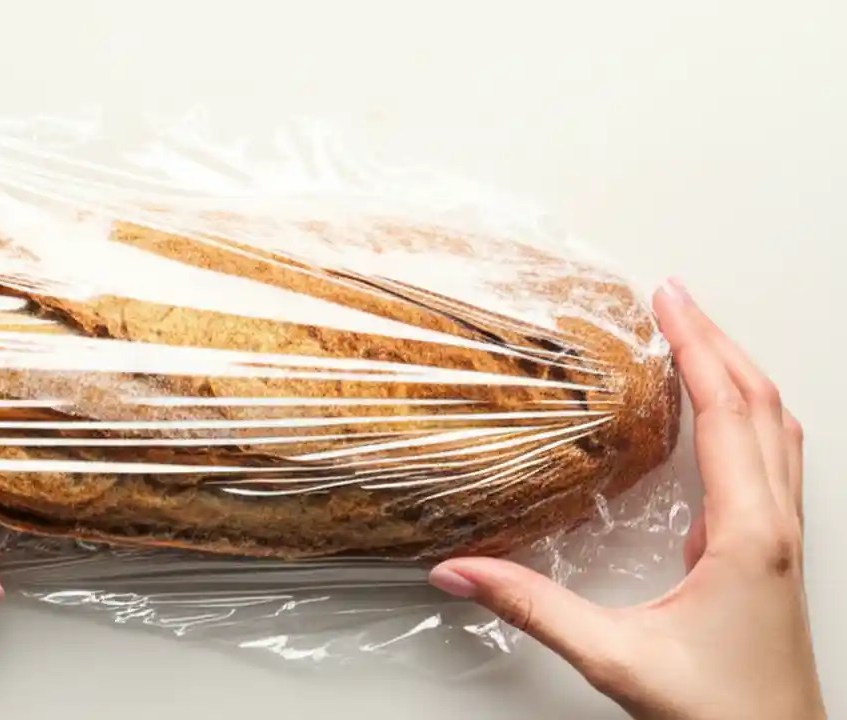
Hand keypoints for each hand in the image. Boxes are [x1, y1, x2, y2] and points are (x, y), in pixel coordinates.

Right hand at [429, 279, 824, 718]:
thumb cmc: (721, 713)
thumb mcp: (616, 657)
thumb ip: (533, 609)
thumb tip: (463, 570)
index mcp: (748, 533)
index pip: (729, 412)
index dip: (698, 347)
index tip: (668, 300)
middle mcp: (775, 525)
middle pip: (763, 404)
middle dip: (719, 340)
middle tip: (675, 296)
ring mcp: (779, 538)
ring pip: (777, 430)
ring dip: (739, 374)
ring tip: (697, 338)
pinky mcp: (770, 554)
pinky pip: (770, 461)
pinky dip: (745, 418)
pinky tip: (713, 426)